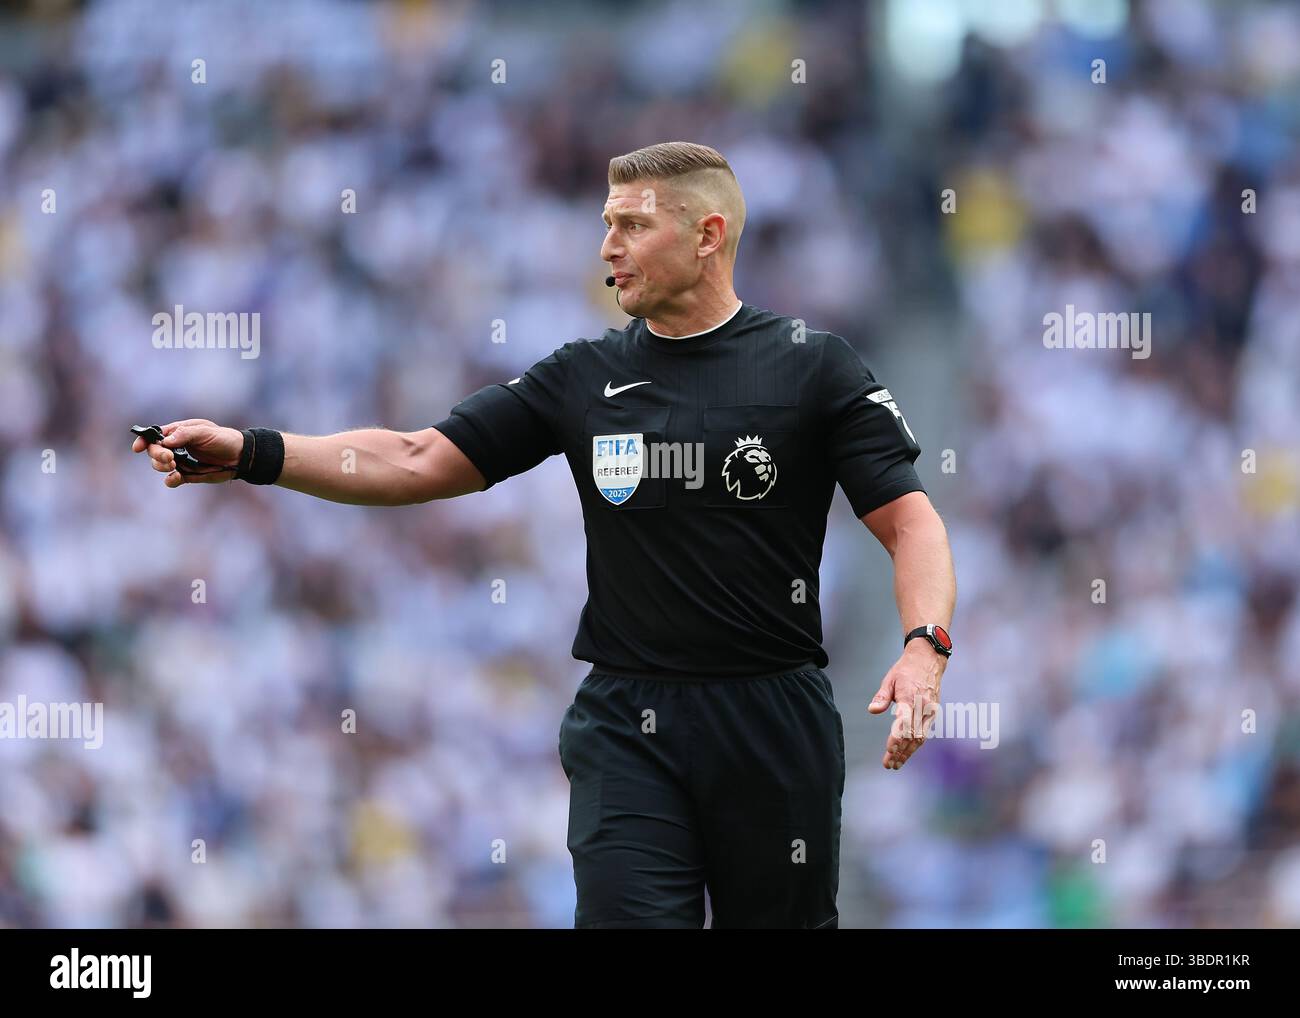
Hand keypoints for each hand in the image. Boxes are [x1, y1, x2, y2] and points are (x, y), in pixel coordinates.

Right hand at [132, 419, 243, 487]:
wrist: (240, 456)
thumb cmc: (223, 439)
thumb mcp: (205, 432)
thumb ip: (185, 435)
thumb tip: (165, 442)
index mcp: (177, 432)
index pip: (154, 436)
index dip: (143, 440)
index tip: (138, 448)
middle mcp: (175, 447)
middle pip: (153, 452)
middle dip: (157, 455)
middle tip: (170, 458)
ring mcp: (180, 461)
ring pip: (159, 466)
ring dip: (162, 467)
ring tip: (175, 465)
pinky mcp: (187, 475)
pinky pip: (171, 480)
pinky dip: (170, 480)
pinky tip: (177, 477)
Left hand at [866, 640, 945, 770]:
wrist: (928, 660)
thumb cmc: (906, 670)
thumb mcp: (890, 679)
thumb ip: (882, 696)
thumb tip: (872, 710)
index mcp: (910, 696)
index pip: (905, 722)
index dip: (897, 738)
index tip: (889, 750)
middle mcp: (923, 706)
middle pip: (912, 734)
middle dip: (900, 751)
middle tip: (888, 764)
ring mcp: (930, 710)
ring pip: (920, 737)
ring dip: (908, 752)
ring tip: (895, 764)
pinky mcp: (933, 713)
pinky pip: (924, 733)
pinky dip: (915, 745)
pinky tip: (906, 753)